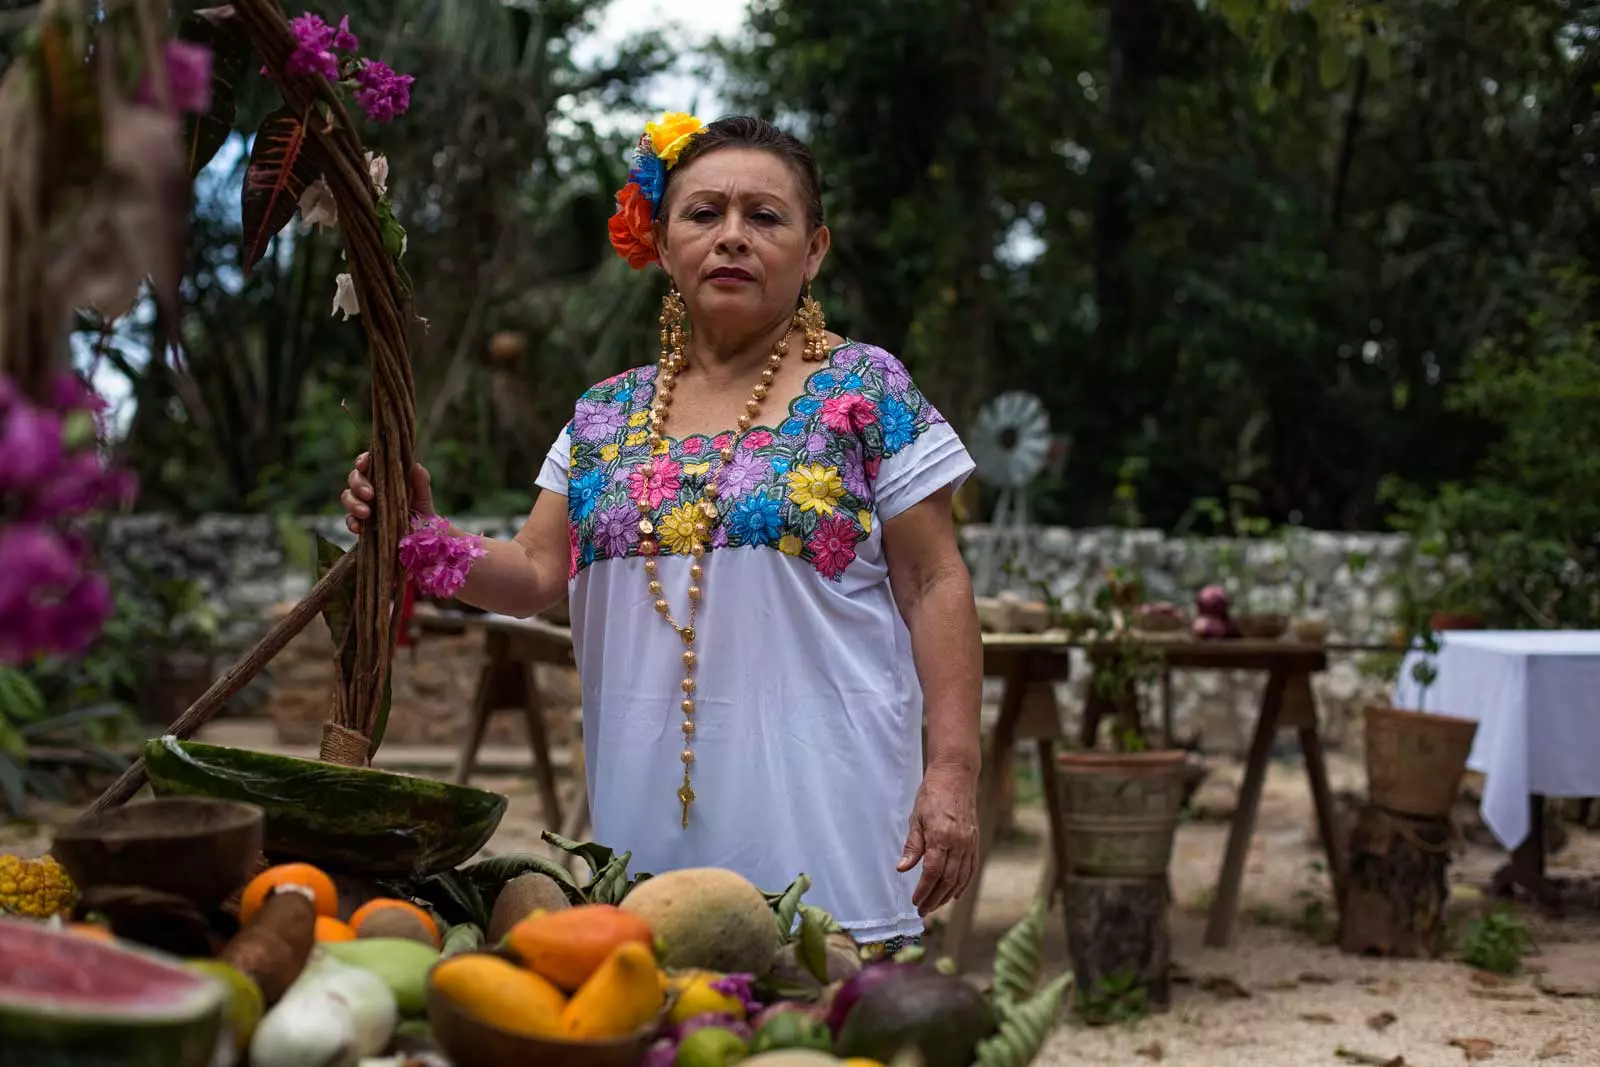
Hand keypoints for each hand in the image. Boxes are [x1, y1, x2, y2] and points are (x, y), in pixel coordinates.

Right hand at [340, 452, 433, 534]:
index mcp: (384, 476)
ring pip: (348, 497)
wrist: (420, 539)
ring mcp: (362, 504)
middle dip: (358, 484)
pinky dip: (352, 523)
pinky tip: (359, 528)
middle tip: (369, 494)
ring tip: (365, 513)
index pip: (368, 463)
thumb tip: (416, 467)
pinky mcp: (359, 522)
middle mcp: (370, 487)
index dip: (363, 460)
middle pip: (354, 478)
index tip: (363, 464)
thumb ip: (421, 484)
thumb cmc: (420, 513)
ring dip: (353, 503)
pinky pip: (349, 520)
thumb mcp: (423, 499)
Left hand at [898, 763, 978, 915]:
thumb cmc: (932, 795)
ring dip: (947, 896)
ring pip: (960, 878)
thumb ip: (912, 846)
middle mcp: (958, 843)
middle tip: (923, 911)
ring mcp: (969, 843)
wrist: (956, 776)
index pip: (932, 873)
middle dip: (934, 899)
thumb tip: (902, 869)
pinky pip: (970, 869)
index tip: (915, 902)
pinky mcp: (975, 841)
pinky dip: (963, 884)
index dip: (924, 891)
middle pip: (947, 880)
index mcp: (941, 837)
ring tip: (935, 906)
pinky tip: (954, 894)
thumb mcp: (916, 819)